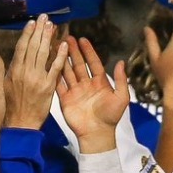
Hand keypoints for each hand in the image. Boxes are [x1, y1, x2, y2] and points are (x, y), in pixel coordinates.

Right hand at [3, 15, 65, 130]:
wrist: (19, 124)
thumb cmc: (8, 107)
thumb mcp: (3, 85)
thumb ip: (8, 70)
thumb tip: (5, 56)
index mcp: (14, 69)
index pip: (22, 46)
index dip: (27, 33)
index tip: (32, 22)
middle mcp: (26, 71)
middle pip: (33, 46)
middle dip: (39, 30)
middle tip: (45, 17)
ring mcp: (38, 78)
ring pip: (44, 53)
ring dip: (48, 38)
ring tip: (52, 25)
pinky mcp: (48, 87)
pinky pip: (56, 68)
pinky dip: (60, 56)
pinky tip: (64, 44)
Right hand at [57, 36, 130, 152]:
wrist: (97, 134)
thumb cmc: (111, 117)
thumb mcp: (121, 97)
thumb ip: (121, 80)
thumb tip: (121, 62)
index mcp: (100, 83)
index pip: (93, 63)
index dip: (88, 51)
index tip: (83, 40)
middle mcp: (86, 85)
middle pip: (79, 65)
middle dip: (73, 52)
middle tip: (67, 38)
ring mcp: (75, 91)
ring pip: (68, 72)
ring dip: (63, 60)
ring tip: (57, 46)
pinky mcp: (65, 99)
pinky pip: (59, 85)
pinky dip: (55, 74)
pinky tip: (50, 63)